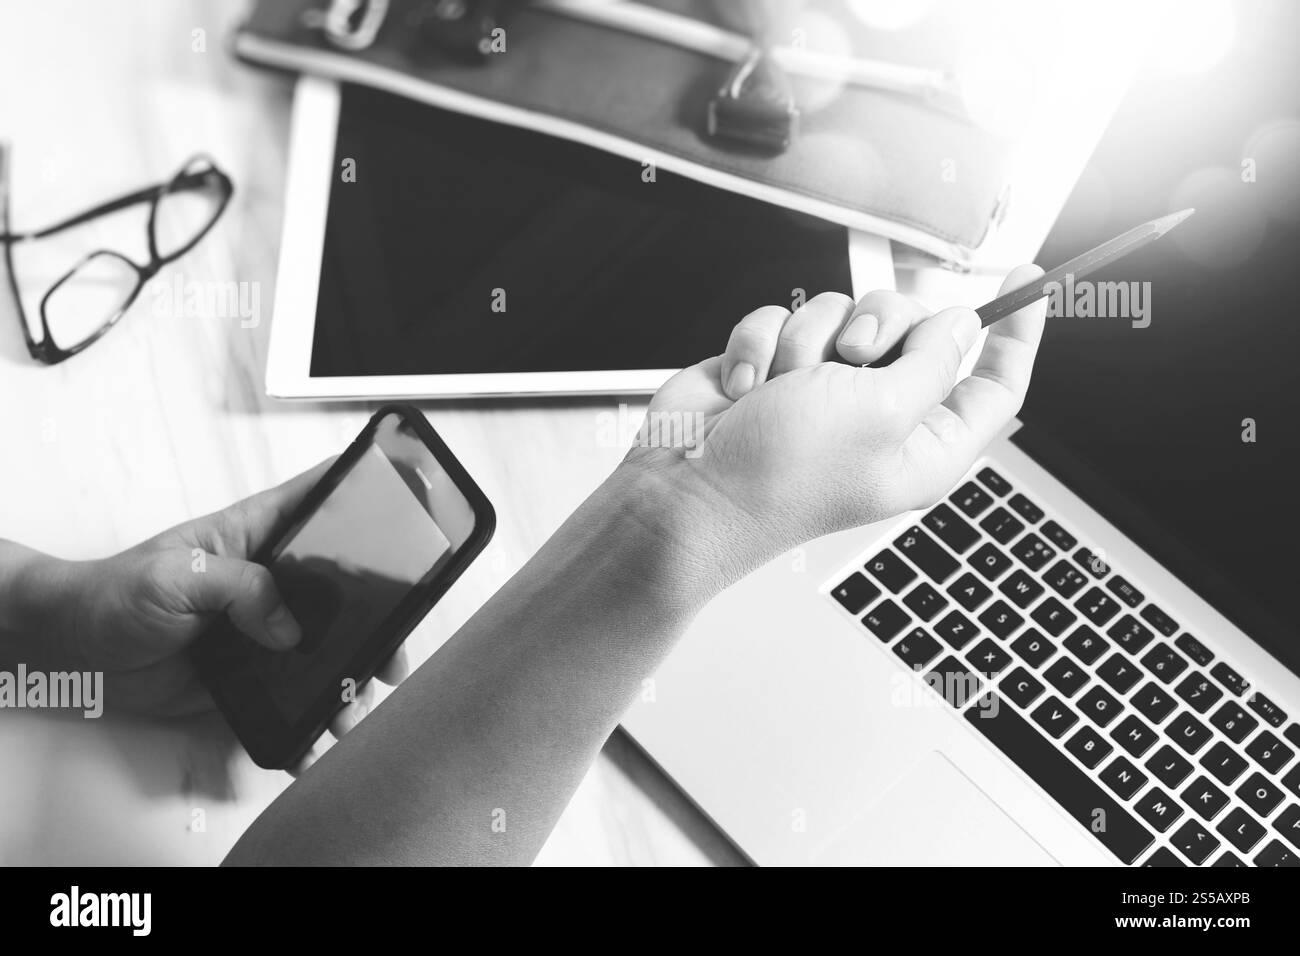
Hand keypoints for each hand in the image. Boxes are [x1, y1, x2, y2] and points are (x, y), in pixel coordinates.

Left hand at [59, 461, 408, 743]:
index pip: (319, 500)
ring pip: (324, 648)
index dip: (363, 493)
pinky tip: (314, 736)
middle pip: (341, 588)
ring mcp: (263, 628)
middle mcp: (269, 581)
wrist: (72, 653)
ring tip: (350, 708)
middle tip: (390, 651)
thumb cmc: (115, 592)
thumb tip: (289, 629)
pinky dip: (306, 720)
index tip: (407, 499)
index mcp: (257, 536)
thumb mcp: (177, 575)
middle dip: (376, 619)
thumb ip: (239, 589)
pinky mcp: (249, 675)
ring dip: (345, 679)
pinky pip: (289, 697)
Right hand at [621, 265, 1046, 585]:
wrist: (688, 489)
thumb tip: (959, 323)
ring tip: (786, 387)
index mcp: (924, 445)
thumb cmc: (782, 475)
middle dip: (881, 326)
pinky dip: (763, 345)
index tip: (1025, 284)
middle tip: (854, 356)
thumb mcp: (882, 411)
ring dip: (809, 340)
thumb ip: (932, 360)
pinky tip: (748, 387)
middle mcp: (880, 416)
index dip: (1015, 335)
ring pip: (844, 313)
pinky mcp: (776, 370)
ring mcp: (824, 391)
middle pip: (916, 330)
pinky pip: (786, 316)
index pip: (994, 385)